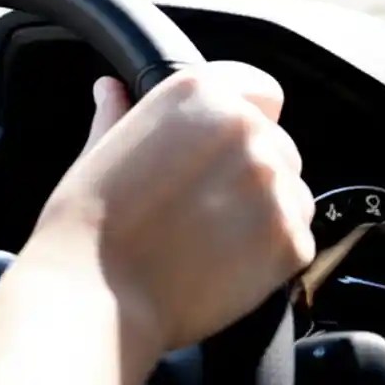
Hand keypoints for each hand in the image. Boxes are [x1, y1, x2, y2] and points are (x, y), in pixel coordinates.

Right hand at [22, 61, 314, 352]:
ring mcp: (274, 185)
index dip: (242, 116)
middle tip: (199, 201)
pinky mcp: (291, 240)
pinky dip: (267, 251)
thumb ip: (119, 113)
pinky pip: (295, 237)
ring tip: (206, 234)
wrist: (97, 295)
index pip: (258, 89)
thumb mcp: (98, 151)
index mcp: (198, 95)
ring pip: (291, 191)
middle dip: (248, 169)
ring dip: (262, 209)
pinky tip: (219, 260)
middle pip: (276, 144)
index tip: (219, 144)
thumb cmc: (88, 223)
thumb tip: (111, 90)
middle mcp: (245, 130)